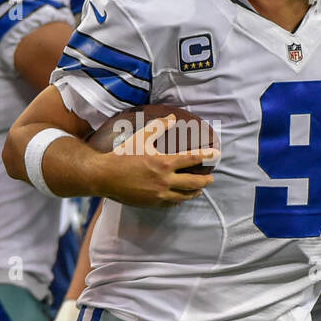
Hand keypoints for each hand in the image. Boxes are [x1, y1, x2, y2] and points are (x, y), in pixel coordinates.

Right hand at [95, 114, 217, 207]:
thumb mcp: (140, 137)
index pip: (192, 159)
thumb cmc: (121, 155)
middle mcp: (164, 180)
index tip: (216, 154)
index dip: (206, 156)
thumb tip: (172, 117)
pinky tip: (180, 198)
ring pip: (184, 196)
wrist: (104, 176)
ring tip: (199, 190)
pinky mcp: (151, 203)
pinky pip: (171, 204)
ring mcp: (159, 194)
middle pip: (193, 182)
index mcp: (163, 162)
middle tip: (211, 179)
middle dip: (205, 180)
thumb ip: (158, 127)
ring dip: (194, 192)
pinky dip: (179, 200)